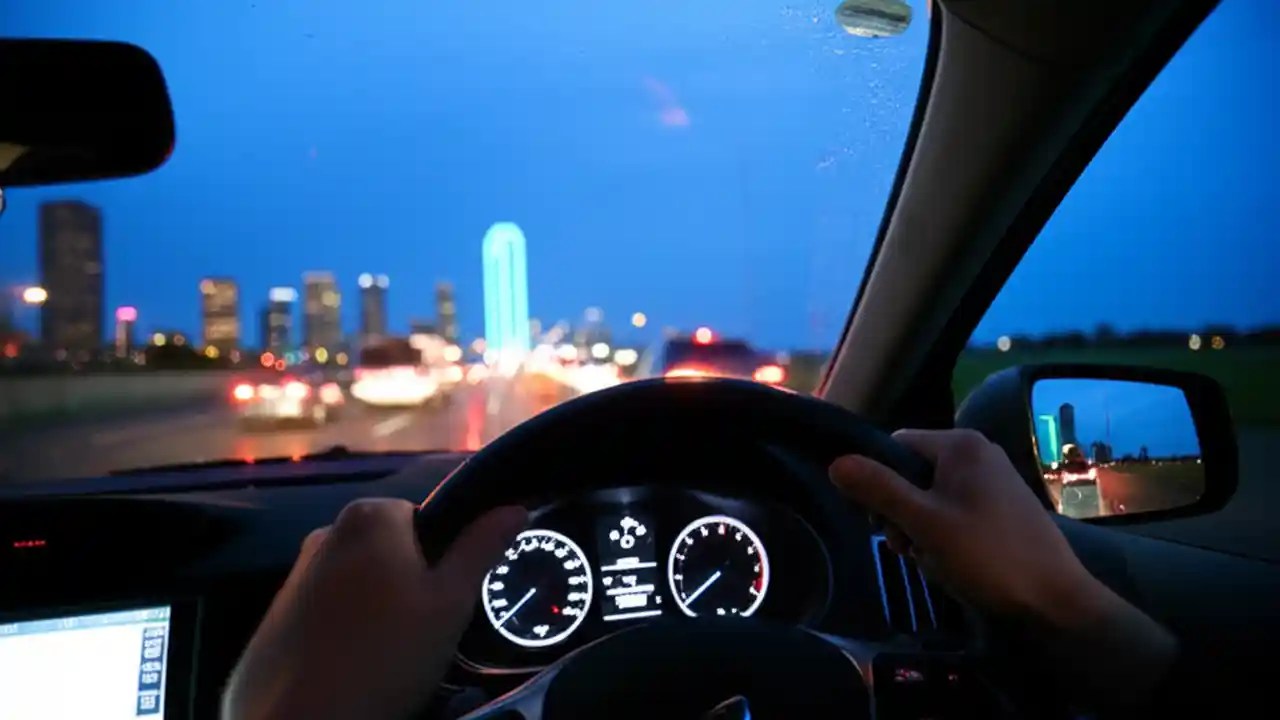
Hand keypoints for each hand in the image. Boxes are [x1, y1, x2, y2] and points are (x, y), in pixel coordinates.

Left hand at [221, 498, 525, 719]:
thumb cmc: (388, 653)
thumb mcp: (451, 602)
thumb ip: (481, 548)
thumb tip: (513, 508)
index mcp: (371, 516)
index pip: (424, 519)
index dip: (442, 559)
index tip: (444, 599)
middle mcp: (326, 532)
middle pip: (389, 549)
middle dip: (408, 582)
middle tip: (422, 630)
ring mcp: (295, 575)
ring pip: (357, 582)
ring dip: (375, 607)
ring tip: (387, 653)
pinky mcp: (276, 617)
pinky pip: (326, 613)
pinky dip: (343, 631)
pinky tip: (353, 665)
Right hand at [830, 429, 1093, 619]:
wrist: (1053, 602)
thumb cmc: (986, 556)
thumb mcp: (924, 523)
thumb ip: (878, 489)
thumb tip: (836, 461)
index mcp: (960, 445)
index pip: (895, 446)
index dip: (878, 481)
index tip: (881, 521)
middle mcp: (978, 453)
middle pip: (911, 472)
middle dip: (901, 512)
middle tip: (908, 546)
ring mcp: (993, 481)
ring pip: (930, 497)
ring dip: (920, 529)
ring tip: (932, 558)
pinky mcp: (1001, 508)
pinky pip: (953, 512)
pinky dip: (943, 535)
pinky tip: (951, 562)